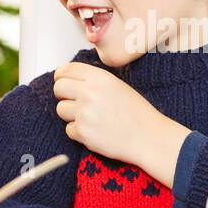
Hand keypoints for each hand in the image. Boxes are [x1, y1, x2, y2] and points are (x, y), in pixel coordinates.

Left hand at [52, 62, 188, 183]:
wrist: (148, 137)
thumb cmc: (137, 114)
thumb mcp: (117, 86)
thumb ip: (93, 81)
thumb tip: (71, 80)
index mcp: (99, 78)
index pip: (67, 70)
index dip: (61, 76)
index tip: (62, 81)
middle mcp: (90, 92)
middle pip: (58, 88)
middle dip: (63, 95)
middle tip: (74, 102)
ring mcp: (84, 113)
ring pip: (60, 109)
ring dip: (71, 115)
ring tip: (91, 118)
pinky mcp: (82, 132)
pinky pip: (68, 129)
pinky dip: (78, 132)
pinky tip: (95, 131)